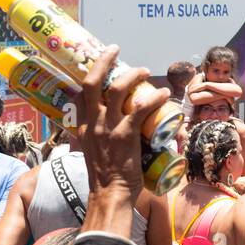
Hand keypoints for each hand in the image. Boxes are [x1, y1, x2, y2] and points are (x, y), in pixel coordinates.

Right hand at [78, 46, 165, 207]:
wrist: (109, 195)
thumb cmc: (106, 178)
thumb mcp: (93, 152)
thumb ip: (98, 138)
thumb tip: (110, 129)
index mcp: (84, 127)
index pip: (80, 93)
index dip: (90, 74)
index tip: (101, 63)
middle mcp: (93, 123)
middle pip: (92, 82)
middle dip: (103, 61)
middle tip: (115, 49)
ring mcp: (108, 128)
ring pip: (117, 89)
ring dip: (132, 75)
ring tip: (144, 70)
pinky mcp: (125, 136)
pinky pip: (141, 109)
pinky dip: (155, 98)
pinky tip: (164, 94)